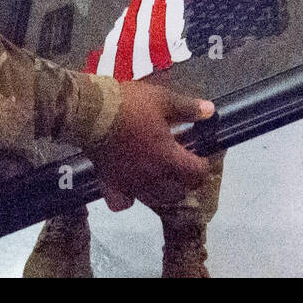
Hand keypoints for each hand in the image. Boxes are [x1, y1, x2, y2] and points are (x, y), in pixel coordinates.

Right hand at [88, 82, 214, 211]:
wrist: (92, 111)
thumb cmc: (131, 104)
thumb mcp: (163, 99)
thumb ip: (188, 108)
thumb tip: (211, 110)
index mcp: (168, 158)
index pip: (195, 173)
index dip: (203, 166)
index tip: (202, 155)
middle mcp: (152, 177)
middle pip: (177, 192)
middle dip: (185, 181)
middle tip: (184, 165)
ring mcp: (130, 184)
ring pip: (154, 199)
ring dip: (163, 191)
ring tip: (163, 176)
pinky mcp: (110, 183)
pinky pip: (123, 202)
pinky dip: (130, 199)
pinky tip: (132, 188)